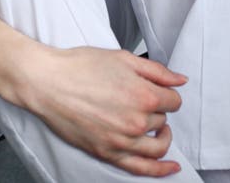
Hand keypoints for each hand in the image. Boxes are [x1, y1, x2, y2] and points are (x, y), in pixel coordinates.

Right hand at [22, 45, 186, 176]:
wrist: (48, 82)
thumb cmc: (81, 66)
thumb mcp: (122, 58)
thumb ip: (156, 71)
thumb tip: (180, 80)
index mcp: (143, 94)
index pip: (173, 101)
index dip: (166, 94)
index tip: (157, 91)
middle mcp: (137, 121)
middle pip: (163, 121)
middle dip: (156, 110)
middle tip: (140, 100)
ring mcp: (123, 141)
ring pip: (158, 146)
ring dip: (162, 137)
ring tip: (158, 129)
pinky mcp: (108, 153)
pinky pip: (142, 168)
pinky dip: (161, 170)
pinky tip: (172, 168)